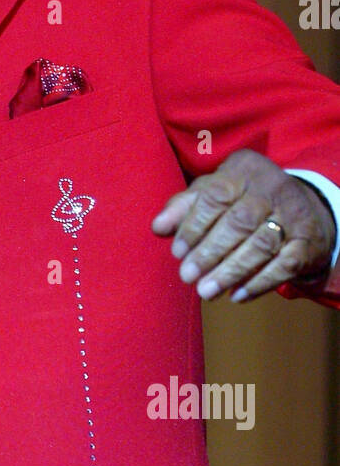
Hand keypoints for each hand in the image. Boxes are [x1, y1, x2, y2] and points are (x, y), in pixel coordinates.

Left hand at [151, 149, 335, 301]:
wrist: (300, 209)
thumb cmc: (241, 201)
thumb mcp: (213, 193)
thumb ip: (184, 207)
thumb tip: (158, 227)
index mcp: (244, 169)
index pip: (216, 195)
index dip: (194, 225)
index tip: (177, 252)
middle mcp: (272, 187)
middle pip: (239, 222)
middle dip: (210, 252)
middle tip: (187, 276)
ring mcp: (294, 214)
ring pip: (262, 245)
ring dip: (231, 271)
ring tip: (206, 291)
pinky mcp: (308, 241)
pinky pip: (284, 265)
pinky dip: (259, 283)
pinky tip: (237, 296)